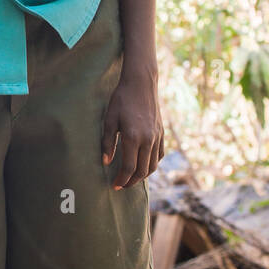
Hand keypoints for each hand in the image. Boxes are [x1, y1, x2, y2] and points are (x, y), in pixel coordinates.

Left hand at [101, 70, 163, 189]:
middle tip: (122, 185)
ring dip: (142, 175)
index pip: (129, 167)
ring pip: (153, 165)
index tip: (115, 185)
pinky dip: (152, 164)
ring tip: (132, 178)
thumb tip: (106, 162)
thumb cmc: (121, 99)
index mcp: (133, 137)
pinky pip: (160, 155)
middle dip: (132, 181)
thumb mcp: (109, 119)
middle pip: (142, 170)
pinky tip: (143, 164)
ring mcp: (157, 136)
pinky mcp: (162, 132)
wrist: (141, 83)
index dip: (122, 180)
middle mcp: (148, 139)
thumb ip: (108, 142)